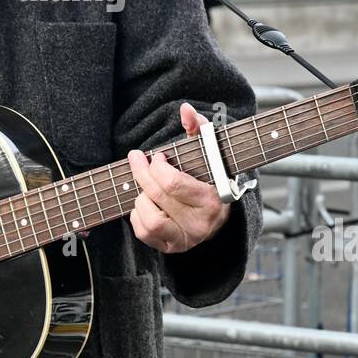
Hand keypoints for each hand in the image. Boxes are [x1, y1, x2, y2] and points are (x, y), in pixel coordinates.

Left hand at [127, 102, 230, 254]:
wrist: (221, 214)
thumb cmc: (212, 177)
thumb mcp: (210, 151)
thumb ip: (199, 128)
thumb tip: (185, 109)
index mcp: (212, 200)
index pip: (172, 183)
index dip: (157, 166)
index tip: (157, 156)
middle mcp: (200, 224)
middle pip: (157, 196)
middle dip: (141, 173)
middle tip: (136, 158)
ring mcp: (186, 239)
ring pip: (149, 220)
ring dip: (141, 198)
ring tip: (146, 187)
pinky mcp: (173, 247)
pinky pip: (144, 234)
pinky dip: (137, 216)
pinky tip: (145, 203)